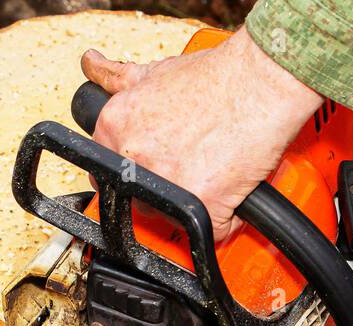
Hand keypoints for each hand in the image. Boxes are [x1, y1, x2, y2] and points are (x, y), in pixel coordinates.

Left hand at [81, 27, 321, 241]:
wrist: (261, 82)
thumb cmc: (216, 76)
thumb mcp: (156, 70)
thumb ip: (118, 77)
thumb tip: (91, 64)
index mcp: (115, 126)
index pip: (106, 173)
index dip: (131, 175)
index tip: (149, 172)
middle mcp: (133, 156)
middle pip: (136, 200)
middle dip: (160, 193)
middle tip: (186, 170)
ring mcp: (164, 185)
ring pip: (168, 219)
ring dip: (188, 208)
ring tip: (210, 174)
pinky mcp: (199, 206)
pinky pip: (208, 233)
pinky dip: (225, 220)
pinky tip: (231, 192)